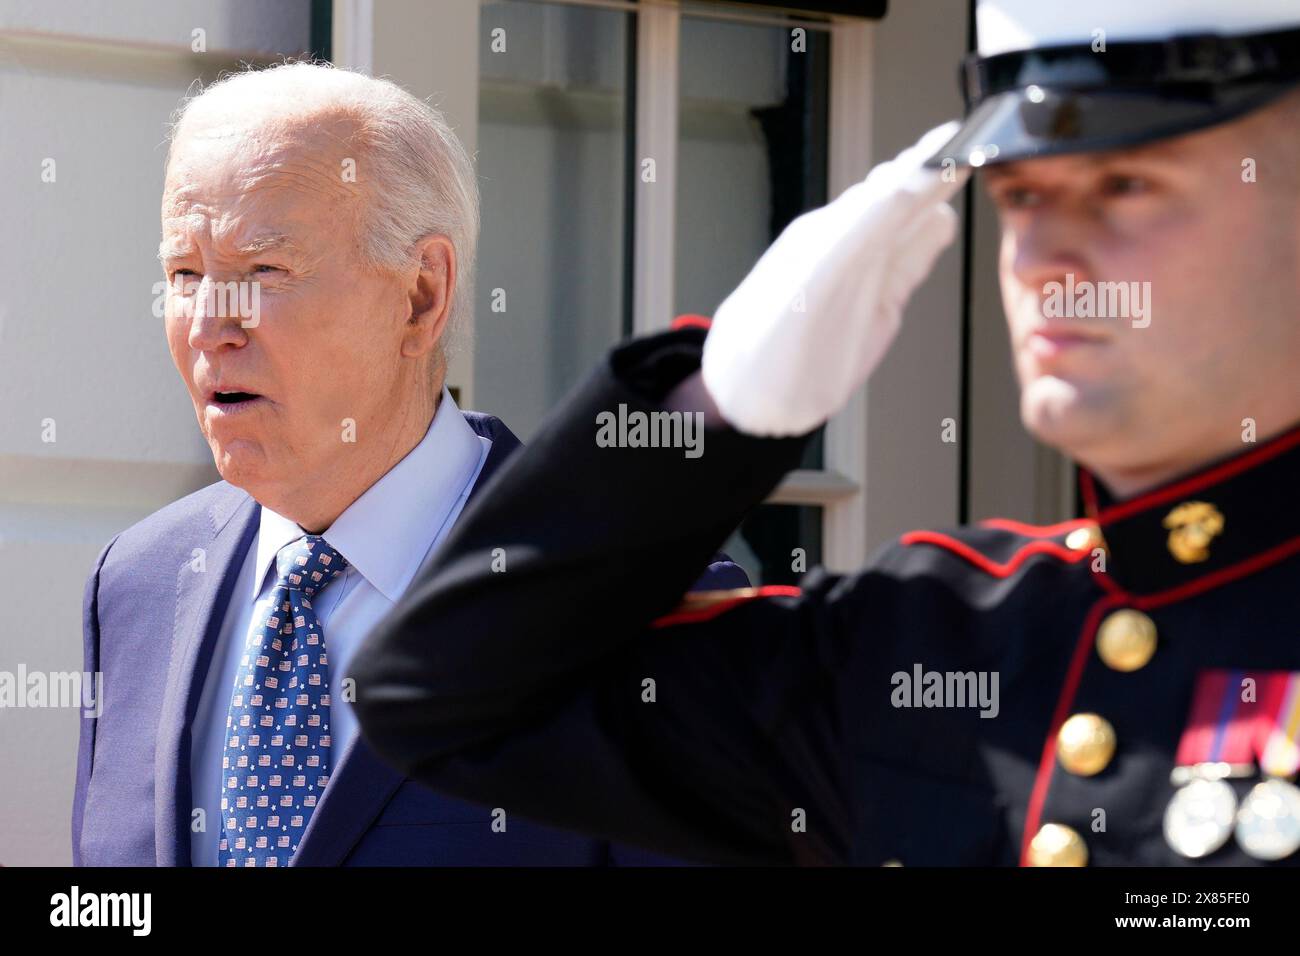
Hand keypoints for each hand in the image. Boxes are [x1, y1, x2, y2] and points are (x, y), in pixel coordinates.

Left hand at [700, 122, 968, 435]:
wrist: (752, 400)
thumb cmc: (769, 346)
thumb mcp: (816, 281)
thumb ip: (863, 229)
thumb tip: (908, 179)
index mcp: (831, 231)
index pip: (890, 183)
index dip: (926, 159)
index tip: (961, 132)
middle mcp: (849, 245)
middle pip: (903, 194)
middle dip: (936, 166)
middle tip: (978, 139)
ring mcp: (866, 274)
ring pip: (910, 223)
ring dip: (935, 195)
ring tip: (965, 164)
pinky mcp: (878, 303)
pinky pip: (910, 260)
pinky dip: (930, 238)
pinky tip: (942, 222)